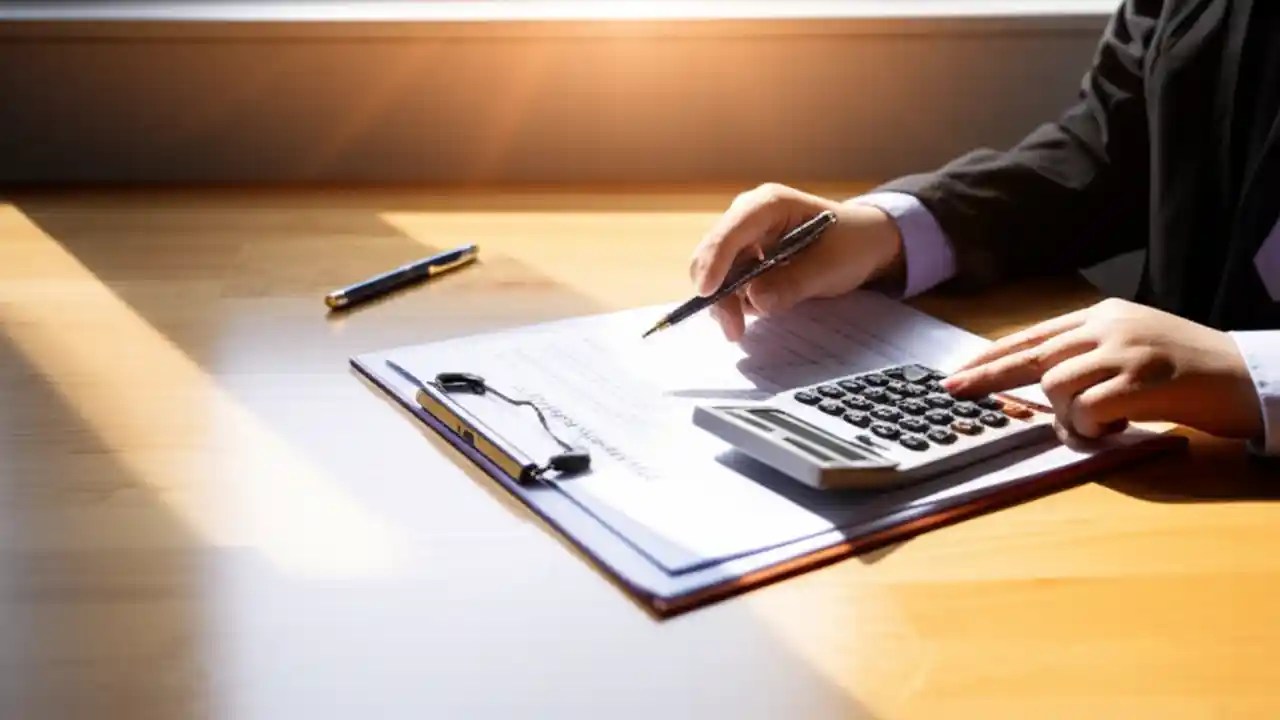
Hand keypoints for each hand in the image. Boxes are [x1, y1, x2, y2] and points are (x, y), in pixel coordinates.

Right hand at [688, 183, 905, 340]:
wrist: (866, 243)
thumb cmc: (852, 244)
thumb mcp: (830, 266)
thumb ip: (793, 283)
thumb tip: (755, 300)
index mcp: (769, 205)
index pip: (732, 230)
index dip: (715, 260)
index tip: (707, 292)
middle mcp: (748, 217)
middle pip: (714, 254)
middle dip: (718, 292)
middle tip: (733, 330)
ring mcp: (745, 238)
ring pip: (717, 273)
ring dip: (726, 302)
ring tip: (741, 329)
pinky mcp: (747, 258)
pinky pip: (729, 283)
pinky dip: (736, 302)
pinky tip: (756, 311)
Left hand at [941, 298, 1263, 441]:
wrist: (1248, 375)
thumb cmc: (1187, 370)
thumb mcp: (1130, 349)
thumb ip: (1087, 357)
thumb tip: (1038, 381)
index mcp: (1103, 316)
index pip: (1033, 336)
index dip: (991, 357)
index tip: (958, 374)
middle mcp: (1109, 327)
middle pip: (1032, 356)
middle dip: (988, 377)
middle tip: (954, 392)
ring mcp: (1126, 351)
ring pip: (1057, 386)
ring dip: (1067, 417)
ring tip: (1100, 425)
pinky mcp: (1143, 380)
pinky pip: (1088, 409)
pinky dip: (1090, 428)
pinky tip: (1113, 430)